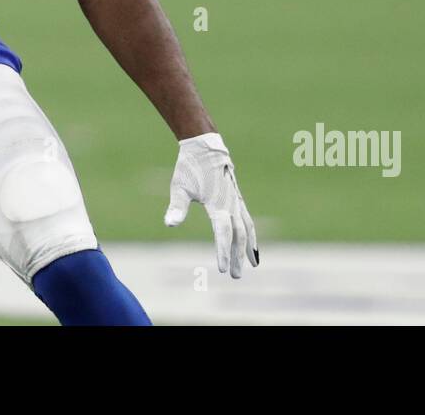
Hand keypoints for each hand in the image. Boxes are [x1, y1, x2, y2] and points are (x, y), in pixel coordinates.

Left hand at [164, 132, 258, 277]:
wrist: (204, 148)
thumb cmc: (189, 168)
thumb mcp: (179, 187)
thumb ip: (176, 207)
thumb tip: (170, 225)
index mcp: (217, 203)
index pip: (223, 231)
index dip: (222, 250)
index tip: (221, 268)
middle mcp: (231, 203)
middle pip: (237, 234)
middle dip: (237, 256)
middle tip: (235, 275)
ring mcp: (236, 201)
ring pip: (246, 227)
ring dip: (248, 247)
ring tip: (253, 265)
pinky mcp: (237, 199)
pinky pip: (247, 219)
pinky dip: (251, 234)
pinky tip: (251, 245)